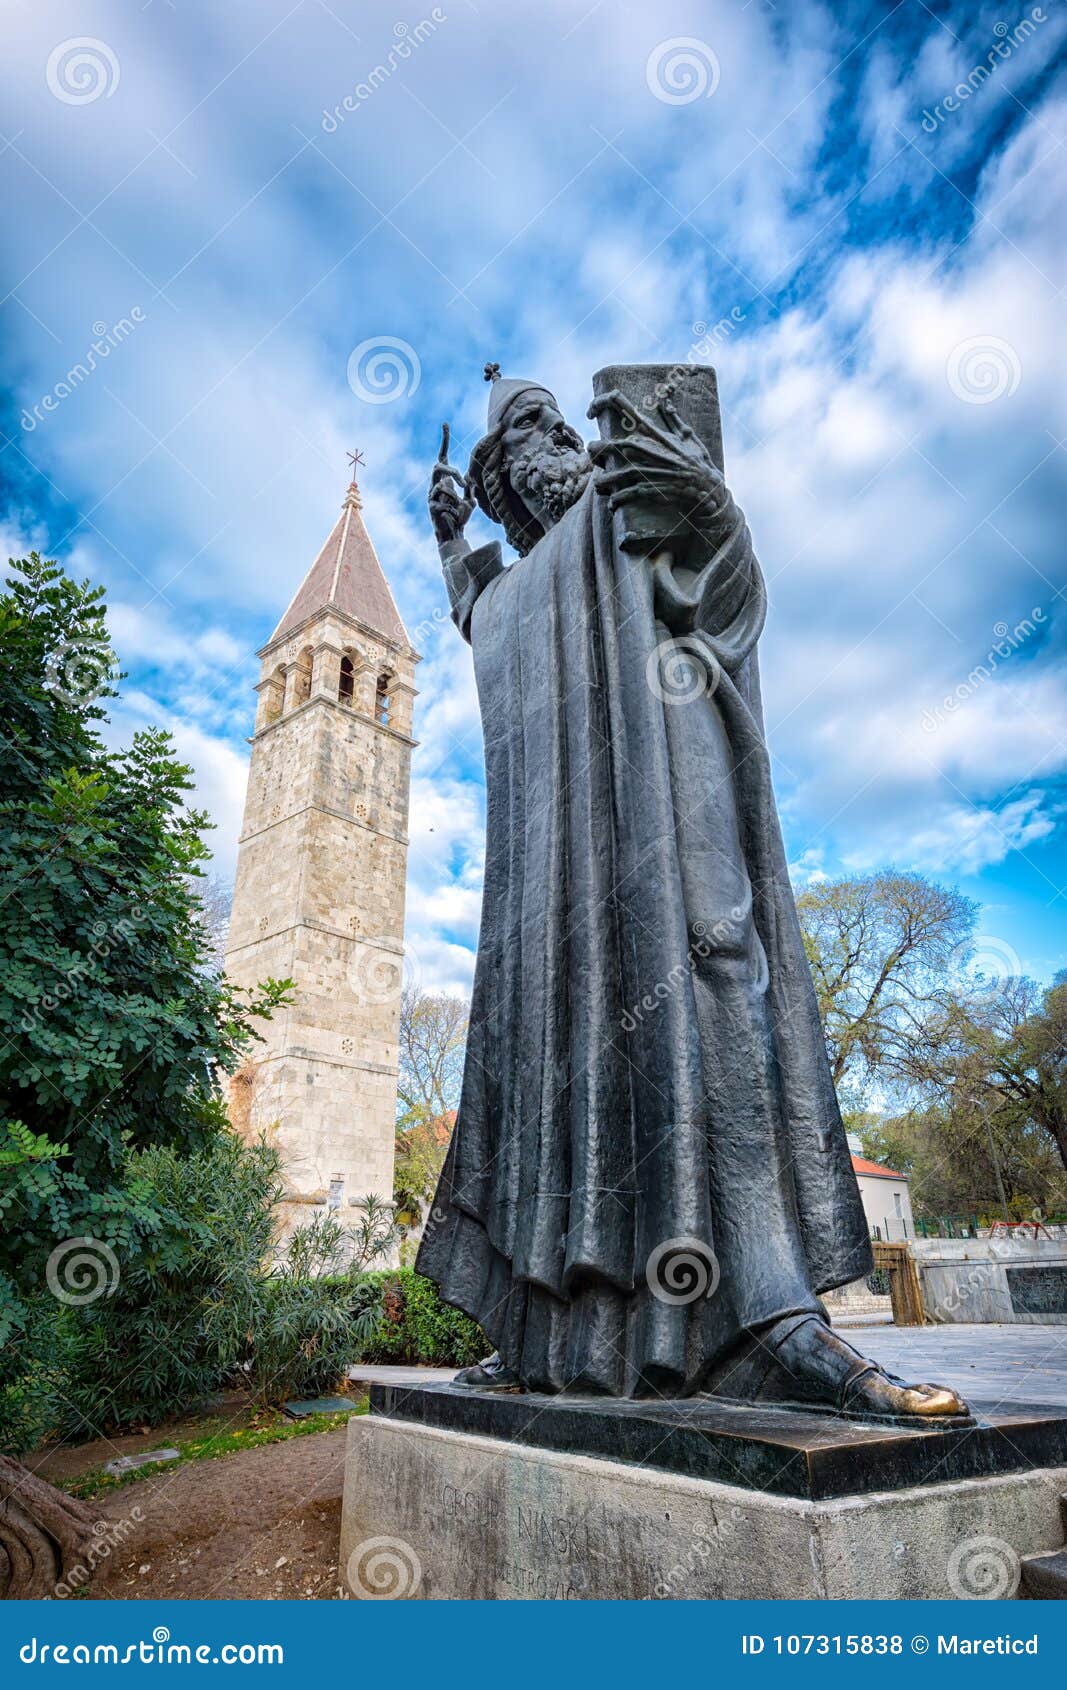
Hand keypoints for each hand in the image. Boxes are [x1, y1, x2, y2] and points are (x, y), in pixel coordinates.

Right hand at [429, 423, 473, 543]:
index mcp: (445, 479)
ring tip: (459, 509)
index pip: (443, 456)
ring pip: (442, 486)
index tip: (445, 424)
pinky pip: (442, 502)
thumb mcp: (469, 500)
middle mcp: (436, 484)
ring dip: (454, 498)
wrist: (453, 534)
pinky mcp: (430, 506)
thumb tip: (472, 477)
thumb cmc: (460, 516)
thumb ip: (470, 489)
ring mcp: (431, 495)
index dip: (445, 441)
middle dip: (452, 472)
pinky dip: (453, 510)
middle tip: (464, 483)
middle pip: (438, 466)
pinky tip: (453, 517)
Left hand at [587, 389, 725, 519]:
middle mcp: (656, 452)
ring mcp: (655, 472)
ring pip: (624, 473)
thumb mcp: (688, 437)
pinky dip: (619, 499)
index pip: (634, 416)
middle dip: (603, 448)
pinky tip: (613, 503)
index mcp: (660, 437)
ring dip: (606, 480)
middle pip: (623, 446)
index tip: (592, 410)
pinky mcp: (656, 491)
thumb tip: (665, 401)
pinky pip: (632, 494)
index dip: (609, 406)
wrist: (710, 490)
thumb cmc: (699, 462)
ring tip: (598, 484)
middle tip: (591, 451)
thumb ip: (673, 419)